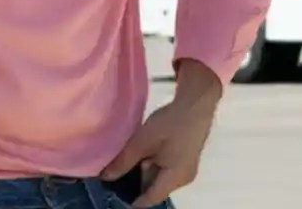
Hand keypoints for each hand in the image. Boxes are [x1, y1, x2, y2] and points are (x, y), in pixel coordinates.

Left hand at [101, 61, 221, 206]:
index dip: (130, 200)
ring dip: (144, 173)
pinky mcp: (186, 160)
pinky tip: (141, 155)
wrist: (196, 102)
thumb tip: (105, 177)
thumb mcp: (143, 141)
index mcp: (175, 178)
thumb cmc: (171, 123)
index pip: (149, 200)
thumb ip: (123, 162)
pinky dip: (153, 166)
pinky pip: (166, 170)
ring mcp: (186, 170)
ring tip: (125, 164)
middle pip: (155, 190)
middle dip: (135, 185)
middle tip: (115, 176)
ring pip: (159, 179)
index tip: (112, 193)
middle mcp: (183, 179)